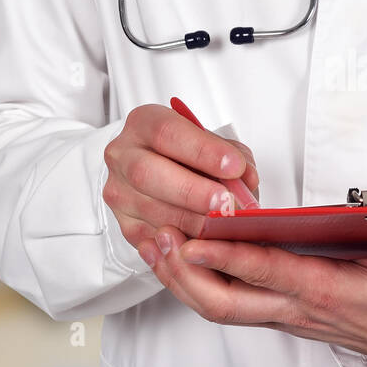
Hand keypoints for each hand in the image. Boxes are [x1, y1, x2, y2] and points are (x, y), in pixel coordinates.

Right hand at [103, 104, 258, 266]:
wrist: (168, 171)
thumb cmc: (192, 155)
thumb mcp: (215, 144)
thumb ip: (233, 156)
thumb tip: (246, 179)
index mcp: (144, 123)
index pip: (167, 132)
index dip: (202, 150)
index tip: (234, 166)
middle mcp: (123, 155)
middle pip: (147, 172)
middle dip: (191, 191)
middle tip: (225, 202)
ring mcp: (119, 191)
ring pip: (150, 210)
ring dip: (192, 222)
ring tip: (224, 226)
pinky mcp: (124, 224)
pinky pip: (150, 238)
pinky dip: (181, 243)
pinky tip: (204, 243)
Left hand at [150, 227, 366, 363]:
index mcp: (325, 292)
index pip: (270, 274)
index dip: (232, 257)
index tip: (199, 238)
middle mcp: (293, 308)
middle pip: (224, 302)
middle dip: (185, 274)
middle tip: (159, 238)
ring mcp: (279, 313)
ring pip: (216, 305)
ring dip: (180, 278)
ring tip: (153, 240)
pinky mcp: (272, 311)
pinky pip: (223, 301)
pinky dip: (192, 281)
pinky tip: (175, 255)